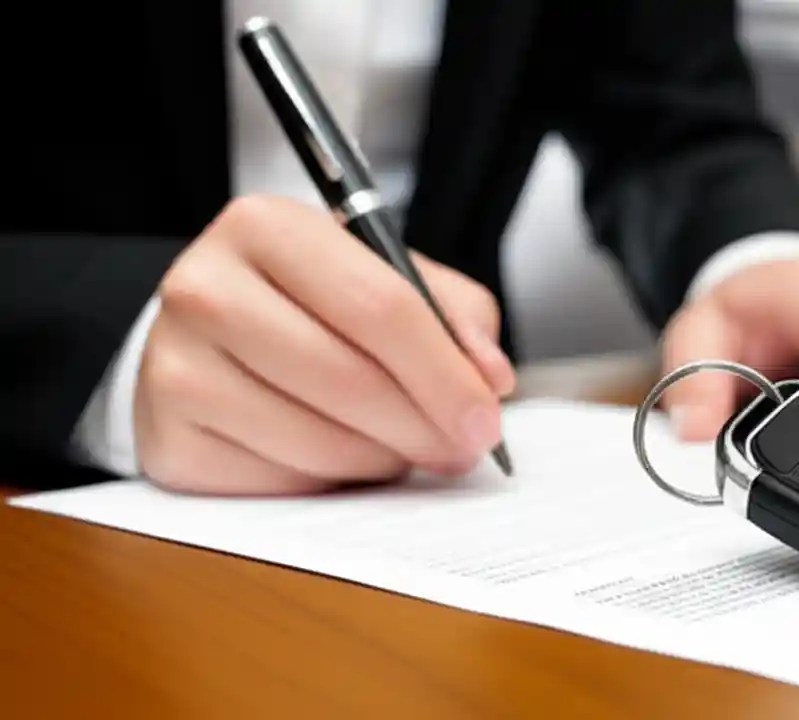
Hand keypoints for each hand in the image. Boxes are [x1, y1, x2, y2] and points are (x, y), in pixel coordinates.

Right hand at [135, 195, 515, 493]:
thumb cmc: (311, 305)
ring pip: (319, 442)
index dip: (445, 372)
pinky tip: (339, 456)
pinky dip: (331, 482)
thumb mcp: (387, 278)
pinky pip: (282, 483)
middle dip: (424, 426)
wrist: (211, 339)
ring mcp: (174, 367)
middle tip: (461, 448)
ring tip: (398, 443)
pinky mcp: (170, 442)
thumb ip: (454, 315)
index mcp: (265, 227)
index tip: (486, 417)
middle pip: (348, 379)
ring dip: (382, 458)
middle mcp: (203, 288)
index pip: (379, 306)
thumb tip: (489, 379)